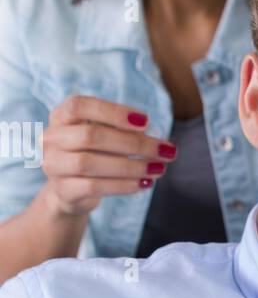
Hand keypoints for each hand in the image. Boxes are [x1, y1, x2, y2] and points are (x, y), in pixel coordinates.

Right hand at [41, 96, 176, 216]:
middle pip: (90, 136)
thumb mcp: (106, 135)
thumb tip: (152, 137)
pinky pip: (93, 186)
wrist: (71, 191)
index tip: (146, 122)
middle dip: (134, 144)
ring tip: (159, 169)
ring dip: (131, 166)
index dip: (113, 112)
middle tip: (167, 151)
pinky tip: (144, 183)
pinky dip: (123, 185)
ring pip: (90, 163)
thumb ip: (122, 130)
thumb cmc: (95, 153)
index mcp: (61, 116)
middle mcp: (51, 138)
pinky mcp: (63, 190)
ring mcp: (53, 165)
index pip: (79, 106)